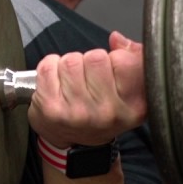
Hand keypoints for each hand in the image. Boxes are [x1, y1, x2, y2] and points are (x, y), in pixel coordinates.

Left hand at [27, 31, 146, 147]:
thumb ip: (133, 59)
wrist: (76, 144)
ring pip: (71, 61)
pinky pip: (48, 67)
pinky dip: (49, 68)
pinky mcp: (52, 109)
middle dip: (89, 61)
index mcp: (135, 105)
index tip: (110, 69)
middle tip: (88, 78)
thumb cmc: (102, 111)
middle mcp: (109, 112)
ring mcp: (79, 112)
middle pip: (96, 57)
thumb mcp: (129, 91)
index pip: (125, 60)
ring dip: (68, 65)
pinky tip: (56, 83)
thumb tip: (117, 39)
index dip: (114, 58)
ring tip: (71, 82)